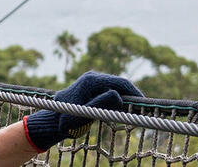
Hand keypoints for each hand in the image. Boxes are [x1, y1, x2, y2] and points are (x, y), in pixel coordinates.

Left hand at [23, 71, 141, 150]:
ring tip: (133, 112)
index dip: (135, 92)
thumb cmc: (67, 120)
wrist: (52, 121)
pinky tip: (121, 110)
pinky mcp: (91, 88)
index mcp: (91, 80)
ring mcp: (92, 81)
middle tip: (143, 109)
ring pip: (116, 87)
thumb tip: (118, 94)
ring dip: (125, 98)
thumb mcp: (85, 114)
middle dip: (132, 95)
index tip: (145, 103)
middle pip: (120, 83)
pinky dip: (118, 99)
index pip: (121, 82)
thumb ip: (101, 104)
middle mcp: (92, 77)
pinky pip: (110, 91)